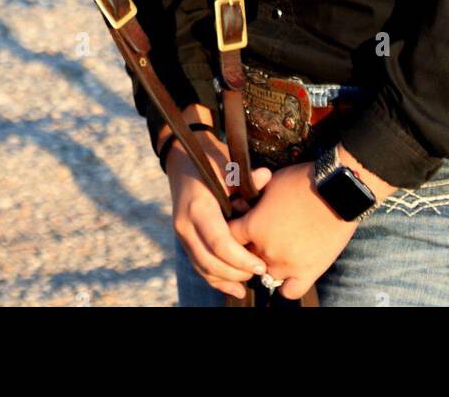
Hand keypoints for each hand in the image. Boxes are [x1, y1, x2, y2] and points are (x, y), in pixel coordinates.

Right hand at [166, 131, 273, 300]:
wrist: (183, 158)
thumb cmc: (210, 160)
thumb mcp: (227, 164)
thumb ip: (245, 177)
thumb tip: (266, 177)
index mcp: (198, 207)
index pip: (219, 242)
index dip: (240, 258)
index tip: (261, 265)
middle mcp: (185, 224)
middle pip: (210, 261)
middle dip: (236, 272)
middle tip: (260, 272)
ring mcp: (182, 234)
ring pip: (203, 267)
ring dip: (226, 279)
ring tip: (249, 283)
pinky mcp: (184, 239)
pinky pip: (198, 265)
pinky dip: (216, 279)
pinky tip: (235, 289)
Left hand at [228, 148, 396, 300]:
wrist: (337, 190)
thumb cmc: (303, 180)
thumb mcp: (271, 181)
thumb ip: (254, 197)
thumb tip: (242, 201)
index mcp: (253, 226)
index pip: (229, 237)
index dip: (234, 231)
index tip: (241, 225)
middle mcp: (265, 249)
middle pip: (246, 257)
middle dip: (251, 246)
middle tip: (263, 234)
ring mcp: (286, 264)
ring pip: (266, 275)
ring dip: (269, 264)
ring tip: (280, 248)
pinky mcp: (308, 272)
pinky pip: (289, 291)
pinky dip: (287, 284)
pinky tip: (291, 270)